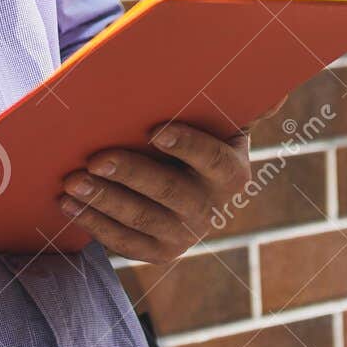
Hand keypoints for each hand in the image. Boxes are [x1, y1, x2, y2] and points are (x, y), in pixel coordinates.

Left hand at [59, 121, 256, 263]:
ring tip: (72, 181)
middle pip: (169, 192)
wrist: (185, 178)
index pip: (213, 160)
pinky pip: (122, 241)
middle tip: (94, 158)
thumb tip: (277, 93)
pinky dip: (92, 222)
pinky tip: (68, 203)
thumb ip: (247, 102)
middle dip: (129, 174)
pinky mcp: (158, 252)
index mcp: (232, 173)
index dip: (187, 145)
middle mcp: (212, 209)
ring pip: (140, 218)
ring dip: (103, 200)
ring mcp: (185, 236)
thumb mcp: (222, 118)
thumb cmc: (196, 134)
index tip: (155, 129)